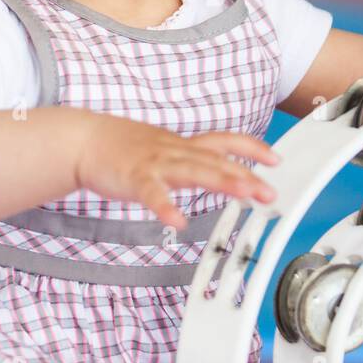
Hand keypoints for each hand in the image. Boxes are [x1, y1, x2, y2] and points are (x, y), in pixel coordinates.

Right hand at [75, 113, 280, 229]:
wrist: (86, 140)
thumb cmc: (124, 147)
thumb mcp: (164, 148)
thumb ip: (190, 159)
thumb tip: (217, 170)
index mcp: (183, 146)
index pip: (224, 141)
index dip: (252, 149)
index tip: (275, 159)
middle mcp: (174, 151)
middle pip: (216, 161)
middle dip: (246, 176)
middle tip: (270, 192)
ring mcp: (155, 164)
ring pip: (193, 171)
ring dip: (221, 182)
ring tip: (244, 194)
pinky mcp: (134, 178)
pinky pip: (152, 194)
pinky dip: (165, 207)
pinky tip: (177, 222)